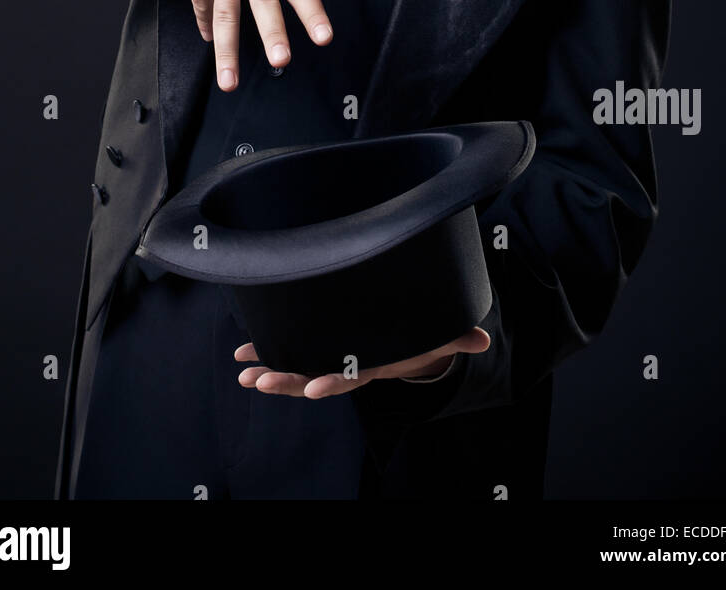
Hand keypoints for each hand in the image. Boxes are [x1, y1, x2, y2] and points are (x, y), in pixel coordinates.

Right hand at [176, 0, 353, 90]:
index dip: (314, 14)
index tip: (324, 37)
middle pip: (264, 4)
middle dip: (273, 33)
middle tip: (282, 60)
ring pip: (225, 14)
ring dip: (227, 51)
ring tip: (229, 80)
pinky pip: (201, 2)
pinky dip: (204, 23)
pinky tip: (209, 41)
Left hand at [234, 327, 490, 396]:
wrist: (401, 349)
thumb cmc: (417, 341)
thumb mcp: (438, 338)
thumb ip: (457, 338)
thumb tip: (482, 339)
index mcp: (372, 364)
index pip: (351, 376)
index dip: (332, 381)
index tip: (311, 388)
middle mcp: (346, 366)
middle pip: (313, 377)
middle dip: (284, 380)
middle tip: (257, 380)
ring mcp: (330, 359)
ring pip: (296, 371)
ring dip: (268, 371)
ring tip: (243, 374)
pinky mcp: (318, 349)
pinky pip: (291, 354)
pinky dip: (267, 354)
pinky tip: (245, 354)